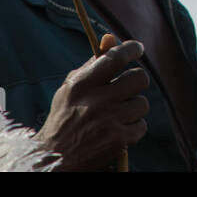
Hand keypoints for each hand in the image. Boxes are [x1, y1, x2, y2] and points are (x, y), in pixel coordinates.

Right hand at [37, 33, 149, 170]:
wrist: (54, 159)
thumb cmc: (65, 118)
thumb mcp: (72, 88)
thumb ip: (94, 63)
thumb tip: (111, 37)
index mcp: (81, 85)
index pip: (115, 58)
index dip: (131, 49)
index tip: (138, 48)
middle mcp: (94, 102)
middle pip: (139, 78)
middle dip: (135, 82)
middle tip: (125, 89)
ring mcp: (107, 121)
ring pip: (142, 103)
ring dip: (133, 109)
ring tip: (116, 116)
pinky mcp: (117, 140)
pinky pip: (141, 125)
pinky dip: (133, 129)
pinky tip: (117, 131)